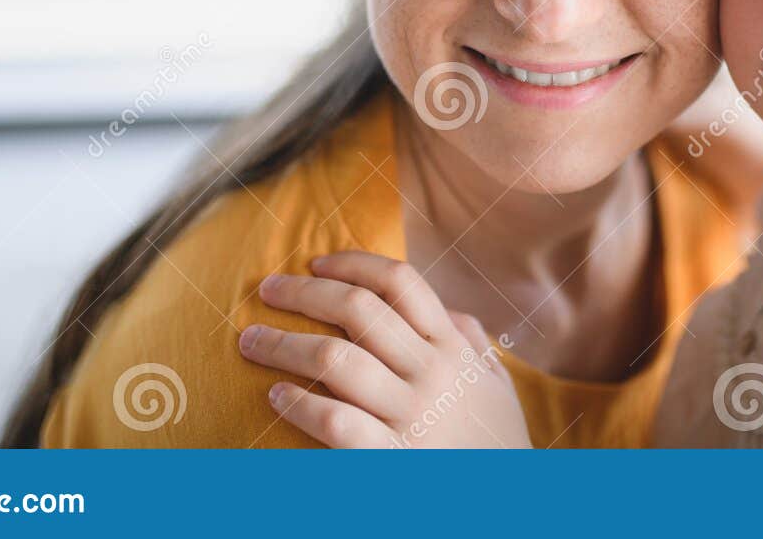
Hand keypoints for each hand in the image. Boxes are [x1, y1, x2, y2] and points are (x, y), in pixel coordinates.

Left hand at [239, 251, 530, 447]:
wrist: (511, 502)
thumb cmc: (497, 441)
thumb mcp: (496, 381)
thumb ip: (470, 339)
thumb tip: (440, 307)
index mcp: (452, 347)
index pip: (400, 283)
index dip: (352, 263)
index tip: (317, 262)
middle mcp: (431, 372)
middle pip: (357, 310)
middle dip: (304, 292)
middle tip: (268, 287)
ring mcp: (410, 416)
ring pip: (336, 359)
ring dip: (284, 344)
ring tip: (251, 340)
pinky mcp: (391, 459)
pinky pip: (336, 423)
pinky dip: (301, 405)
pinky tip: (277, 396)